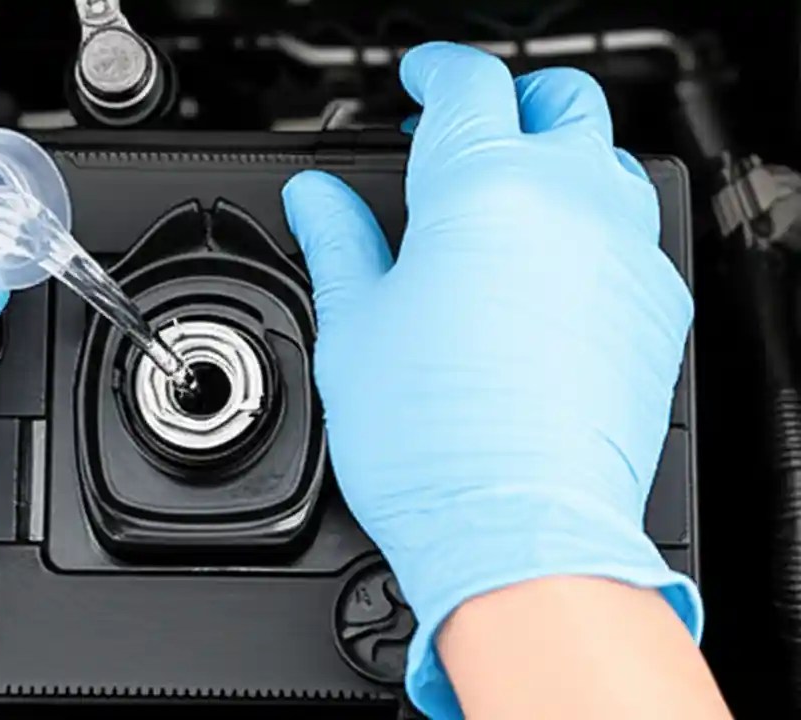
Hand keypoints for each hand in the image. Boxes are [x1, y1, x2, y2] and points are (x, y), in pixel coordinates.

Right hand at [281, 43, 700, 715]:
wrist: (518, 528)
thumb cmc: (434, 442)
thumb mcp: (355, 325)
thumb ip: (339, 241)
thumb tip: (317, 200)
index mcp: (483, 187)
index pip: (468, 84)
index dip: (435, 71)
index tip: (419, 82)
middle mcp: (570, 201)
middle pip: (560, 100)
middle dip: (512, 98)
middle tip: (467, 128)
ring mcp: (623, 252)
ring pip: (607, 160)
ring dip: (559, 155)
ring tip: (509, 196)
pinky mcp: (656, 305)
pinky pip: (631, 234)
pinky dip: (591, 226)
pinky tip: (546, 270)